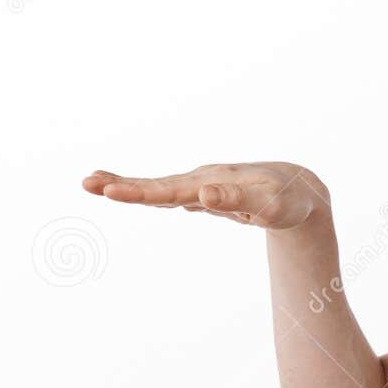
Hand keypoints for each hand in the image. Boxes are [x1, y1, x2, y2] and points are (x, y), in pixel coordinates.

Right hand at [81, 162, 329, 230]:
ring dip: (130, 187)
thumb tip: (202, 197)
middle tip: (86, 183)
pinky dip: (151, 193)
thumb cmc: (288, 200)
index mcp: (211, 183)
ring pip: (161, 188)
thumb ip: (237, 202)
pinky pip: (173, 194)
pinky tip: (134, 192)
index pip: (168, 190)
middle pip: (157, 185)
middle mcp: (202, 181)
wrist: (301, 190)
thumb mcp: (269, 206)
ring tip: (97, 185)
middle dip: (122, 186)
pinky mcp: (206, 196)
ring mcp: (202, 187)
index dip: (138, 193)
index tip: (108, 191)